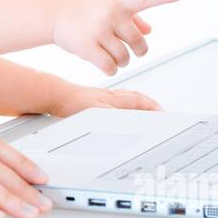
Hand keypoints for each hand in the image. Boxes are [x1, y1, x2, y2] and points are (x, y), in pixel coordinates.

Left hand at [47, 83, 162, 116]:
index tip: (163, 113)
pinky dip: (122, 106)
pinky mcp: (91, 101)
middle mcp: (109, 96)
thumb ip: (117, 117)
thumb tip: (135, 122)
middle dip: (148, 105)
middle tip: (157, 111)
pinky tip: (116, 112)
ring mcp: (100, 97)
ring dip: (136, 104)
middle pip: (134, 98)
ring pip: (124, 99)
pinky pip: (113, 103)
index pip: (140, 101)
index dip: (153, 107)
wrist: (54, 95)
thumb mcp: (99, 113)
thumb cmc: (72, 102)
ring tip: (142, 111)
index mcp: (114, 98)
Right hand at [51, 0, 181, 75]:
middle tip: (138, 52)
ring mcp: (98, 31)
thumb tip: (150, 29)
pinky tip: (108, 66)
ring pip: (124, 57)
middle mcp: (109, 15)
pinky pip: (109, 66)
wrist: (51, 12)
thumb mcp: (106, 2)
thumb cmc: (82, 6)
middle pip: (138, 41)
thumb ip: (131, 15)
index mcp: (117, 1)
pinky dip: (112, 69)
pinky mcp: (87, 47)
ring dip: (124, 62)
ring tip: (117, 58)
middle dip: (140, 50)